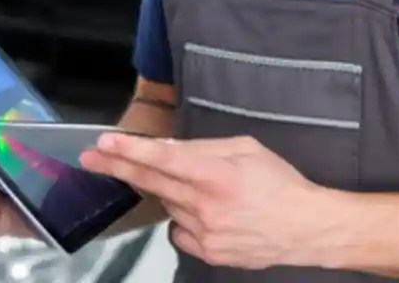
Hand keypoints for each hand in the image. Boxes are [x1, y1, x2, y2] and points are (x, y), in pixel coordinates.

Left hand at [81, 135, 343, 269]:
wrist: (308, 228)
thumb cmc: (280, 183)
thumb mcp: (245, 149)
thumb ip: (202, 148)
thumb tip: (164, 150)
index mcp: (217, 175)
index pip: (162, 160)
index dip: (129, 151)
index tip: (103, 144)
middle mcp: (207, 206)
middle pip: (152, 183)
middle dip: (118, 167)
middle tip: (90, 157)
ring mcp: (206, 234)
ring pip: (167, 206)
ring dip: (167, 193)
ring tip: (196, 187)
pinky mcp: (209, 254)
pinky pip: (178, 232)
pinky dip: (181, 219)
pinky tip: (200, 212)